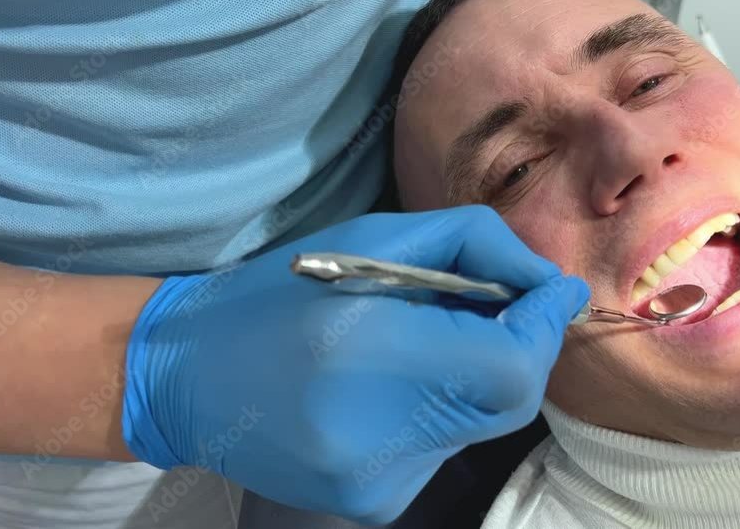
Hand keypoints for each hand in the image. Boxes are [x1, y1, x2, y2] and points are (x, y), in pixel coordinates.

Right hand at [122, 206, 588, 523]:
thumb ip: (471, 248)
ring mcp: (375, 483)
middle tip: (497, 309)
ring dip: (477, 379)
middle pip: (508, 400)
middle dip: (518, 349)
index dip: (542, 327)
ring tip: (424, 346)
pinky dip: (442, 413)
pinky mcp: (372, 506)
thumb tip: (549, 285)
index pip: (508, 363)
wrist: (185, 376)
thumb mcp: (370, 238)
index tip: (553, 291)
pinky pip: (443, 451)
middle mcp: (373, 433)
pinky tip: (393, 390)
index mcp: (365, 351)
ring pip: (480, 426)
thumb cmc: (277, 293)